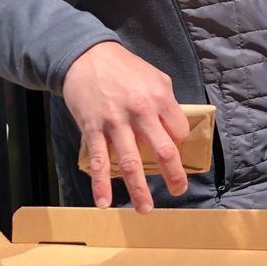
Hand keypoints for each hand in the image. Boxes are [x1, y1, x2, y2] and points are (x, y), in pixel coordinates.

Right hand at [61, 41, 189, 212]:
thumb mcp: (155, 77)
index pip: (180, 131)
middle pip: (163, 151)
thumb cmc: (124, 67)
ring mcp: (115, 122)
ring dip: (139, 189)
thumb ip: (166, 102)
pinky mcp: (93, 128)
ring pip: (131, 163)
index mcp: (160, 97)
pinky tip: (104, 202)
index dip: (181, 143)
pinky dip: (101, 185)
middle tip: (178, 191)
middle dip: (173, 175)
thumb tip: (175, 128)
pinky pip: (99, 161)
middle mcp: (141, 112)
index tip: (176, 150)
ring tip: (145, 209)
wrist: (85, 56)